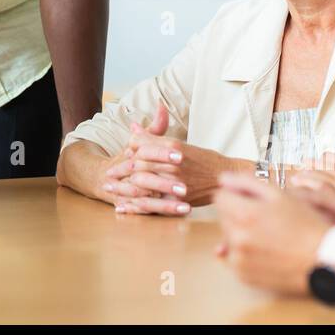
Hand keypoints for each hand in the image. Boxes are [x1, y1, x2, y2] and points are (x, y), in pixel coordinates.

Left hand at [99, 105, 227, 214]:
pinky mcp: (178, 199)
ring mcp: (176, 182)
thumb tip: (134, 127)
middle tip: (110, 173)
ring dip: (123, 186)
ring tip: (109, 189)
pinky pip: (152, 203)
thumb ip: (155, 137)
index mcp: (173, 147)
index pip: (141, 144)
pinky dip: (135, 206)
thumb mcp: (180, 144)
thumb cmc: (204, 159)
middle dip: (121, 168)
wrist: (226, 178)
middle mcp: (173, 163)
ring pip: (142, 182)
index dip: (129, 148)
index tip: (122, 153)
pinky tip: (123, 207)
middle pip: (139, 163)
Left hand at [214, 173, 332, 295]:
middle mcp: (237, 239)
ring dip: (241, 233)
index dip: (236, 195)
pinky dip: (245, 253)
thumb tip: (223, 178)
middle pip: (223, 216)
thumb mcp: (280, 195)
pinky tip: (267, 250)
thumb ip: (248, 182)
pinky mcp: (244, 276)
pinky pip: (234, 257)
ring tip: (268, 234)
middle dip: (238, 213)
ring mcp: (239, 260)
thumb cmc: (306, 225)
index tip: (251, 200)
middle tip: (265, 218)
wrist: (324, 260)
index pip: (220, 197)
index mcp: (244, 215)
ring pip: (228, 237)